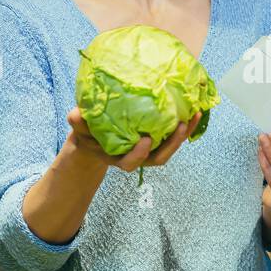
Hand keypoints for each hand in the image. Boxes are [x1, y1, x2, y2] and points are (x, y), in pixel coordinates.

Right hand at [65, 107, 200, 174]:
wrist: (98, 135)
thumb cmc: (89, 133)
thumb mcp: (80, 129)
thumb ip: (79, 123)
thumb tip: (75, 114)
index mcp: (120, 157)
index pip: (131, 163)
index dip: (139, 155)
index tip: (145, 140)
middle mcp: (139, 156)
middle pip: (159, 157)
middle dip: (172, 144)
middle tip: (180, 126)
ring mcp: (151, 148)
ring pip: (171, 146)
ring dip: (185, 133)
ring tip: (194, 115)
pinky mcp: (160, 138)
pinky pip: (175, 133)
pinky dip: (187, 124)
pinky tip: (195, 107)